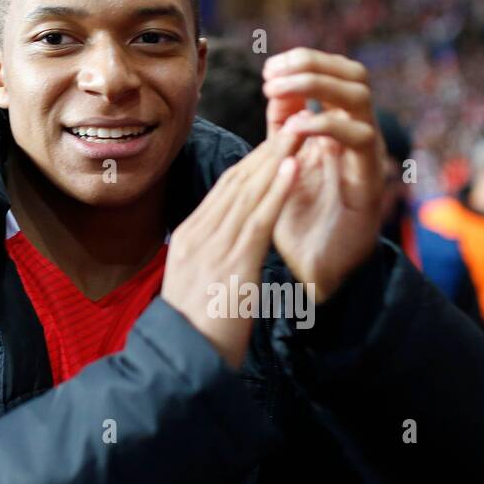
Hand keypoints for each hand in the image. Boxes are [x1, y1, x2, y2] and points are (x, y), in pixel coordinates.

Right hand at [161, 131, 298, 367]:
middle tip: (295, 117)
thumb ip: (212, 260)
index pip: (225, 189)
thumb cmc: (195, 336)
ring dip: (278, 156)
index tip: (278, 140)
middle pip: (237, 180)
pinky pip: (258, 218)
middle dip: (269, 147)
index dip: (254, 161)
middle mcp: (198, 235)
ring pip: (249, 191)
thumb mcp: (199, 288)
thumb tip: (231, 248)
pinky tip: (294, 165)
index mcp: (189, 238)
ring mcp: (212, 247)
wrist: (182, 366)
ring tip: (301, 127)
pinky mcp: (232, 264)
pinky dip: (277, 189)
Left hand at [262, 49, 384, 303]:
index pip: (334, 73)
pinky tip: (295, 128)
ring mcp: (368, 155)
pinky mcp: (370, 179)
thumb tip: (275, 85)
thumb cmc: (297, 219)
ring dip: (318, 85)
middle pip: (354, 73)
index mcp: (339, 126)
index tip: (268, 68)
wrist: (312, 270)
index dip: (303, 61)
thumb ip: (282, 126)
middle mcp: (358, 134)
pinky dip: (327, 124)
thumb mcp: (282, 162)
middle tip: (273, 74)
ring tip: (279, 91)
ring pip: (361, 95)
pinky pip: (361, 137)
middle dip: (312, 64)